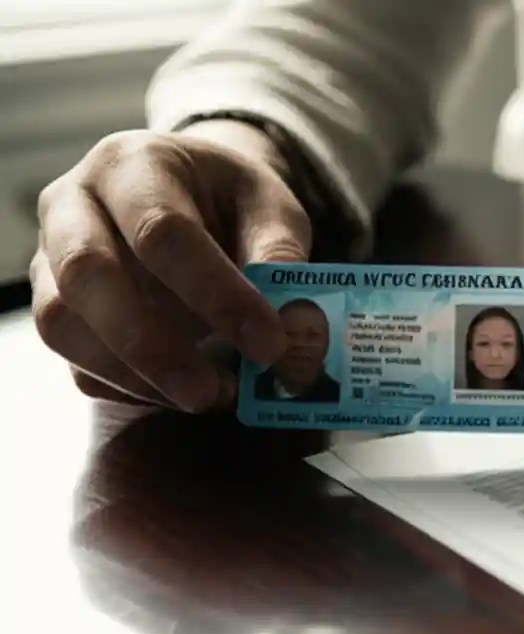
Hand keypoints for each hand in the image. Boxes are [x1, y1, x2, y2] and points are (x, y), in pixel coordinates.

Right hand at [31, 121, 310, 411]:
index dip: (217, 294)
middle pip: (90, 275)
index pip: (163, 230)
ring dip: (134, 374)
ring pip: (62, 322)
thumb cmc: (230, 200)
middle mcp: (75, 202)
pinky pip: (72, 358)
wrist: (193, 192)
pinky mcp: (53, 304)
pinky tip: (178, 393)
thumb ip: (280, 254)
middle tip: (212, 392)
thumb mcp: (270, 207)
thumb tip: (290, 322)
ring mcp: (50, 255)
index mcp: (136, 164)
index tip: (269, 344)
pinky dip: (125, 387)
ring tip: (205, 396)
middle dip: (154, 346)